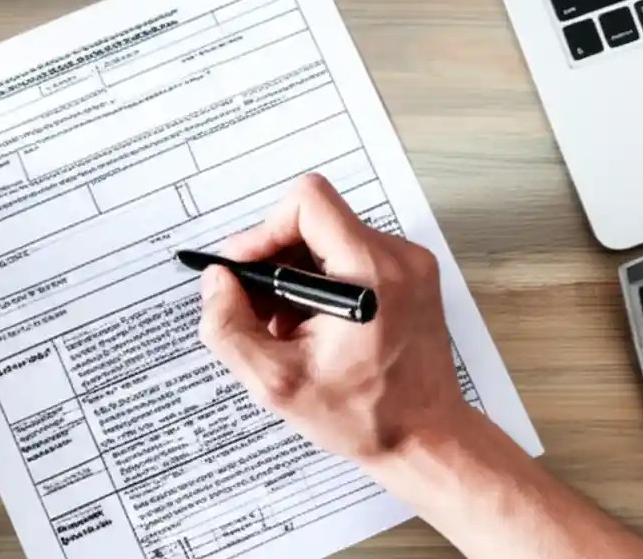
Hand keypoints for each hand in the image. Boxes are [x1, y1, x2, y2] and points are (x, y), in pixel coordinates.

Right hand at [198, 174, 466, 467]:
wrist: (426, 440)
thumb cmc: (364, 416)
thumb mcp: (277, 383)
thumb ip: (229, 328)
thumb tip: (216, 282)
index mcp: (371, 274)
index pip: (307, 203)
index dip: (263, 231)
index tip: (243, 271)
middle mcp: (397, 257)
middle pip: (313, 219)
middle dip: (273, 261)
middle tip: (256, 311)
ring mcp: (408, 264)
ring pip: (328, 238)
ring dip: (294, 275)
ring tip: (286, 328)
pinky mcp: (410, 276)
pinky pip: (349, 255)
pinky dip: (320, 283)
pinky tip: (312, 327)